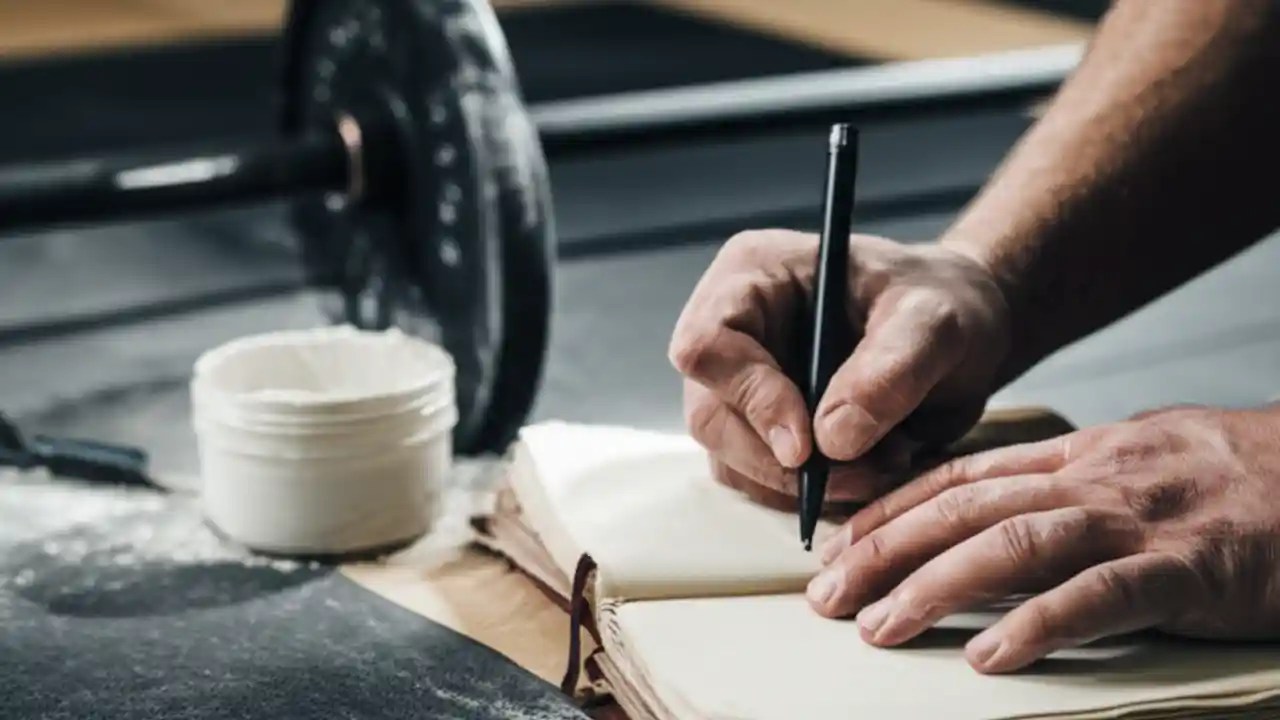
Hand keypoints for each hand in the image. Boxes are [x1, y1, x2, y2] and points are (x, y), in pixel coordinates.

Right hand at [668, 230, 1010, 506]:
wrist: (964, 335)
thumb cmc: (943, 306)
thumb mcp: (935, 324)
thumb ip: (888, 372)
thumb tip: (830, 440)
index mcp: (752, 275)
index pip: (708, 345)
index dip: (750, 399)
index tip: (808, 446)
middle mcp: (730, 330)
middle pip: (710, 415)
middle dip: (782, 461)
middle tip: (864, 472)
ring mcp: (739, 385)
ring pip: (732, 460)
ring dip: (803, 485)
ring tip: (883, 464)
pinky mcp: (759, 431)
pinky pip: (760, 483)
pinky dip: (812, 495)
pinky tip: (868, 473)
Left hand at [809, 404, 1279, 672]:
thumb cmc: (1241, 478)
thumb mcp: (1143, 462)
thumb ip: (1072, 484)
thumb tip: (1002, 513)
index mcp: (1081, 455)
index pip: (963, 475)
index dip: (893, 506)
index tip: (840, 539)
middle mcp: (1094, 479)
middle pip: (966, 509)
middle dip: (885, 549)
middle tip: (827, 593)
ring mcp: (1138, 521)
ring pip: (1014, 545)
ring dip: (934, 586)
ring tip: (879, 627)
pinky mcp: (1187, 570)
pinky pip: (1098, 597)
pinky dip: (1037, 626)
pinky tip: (988, 656)